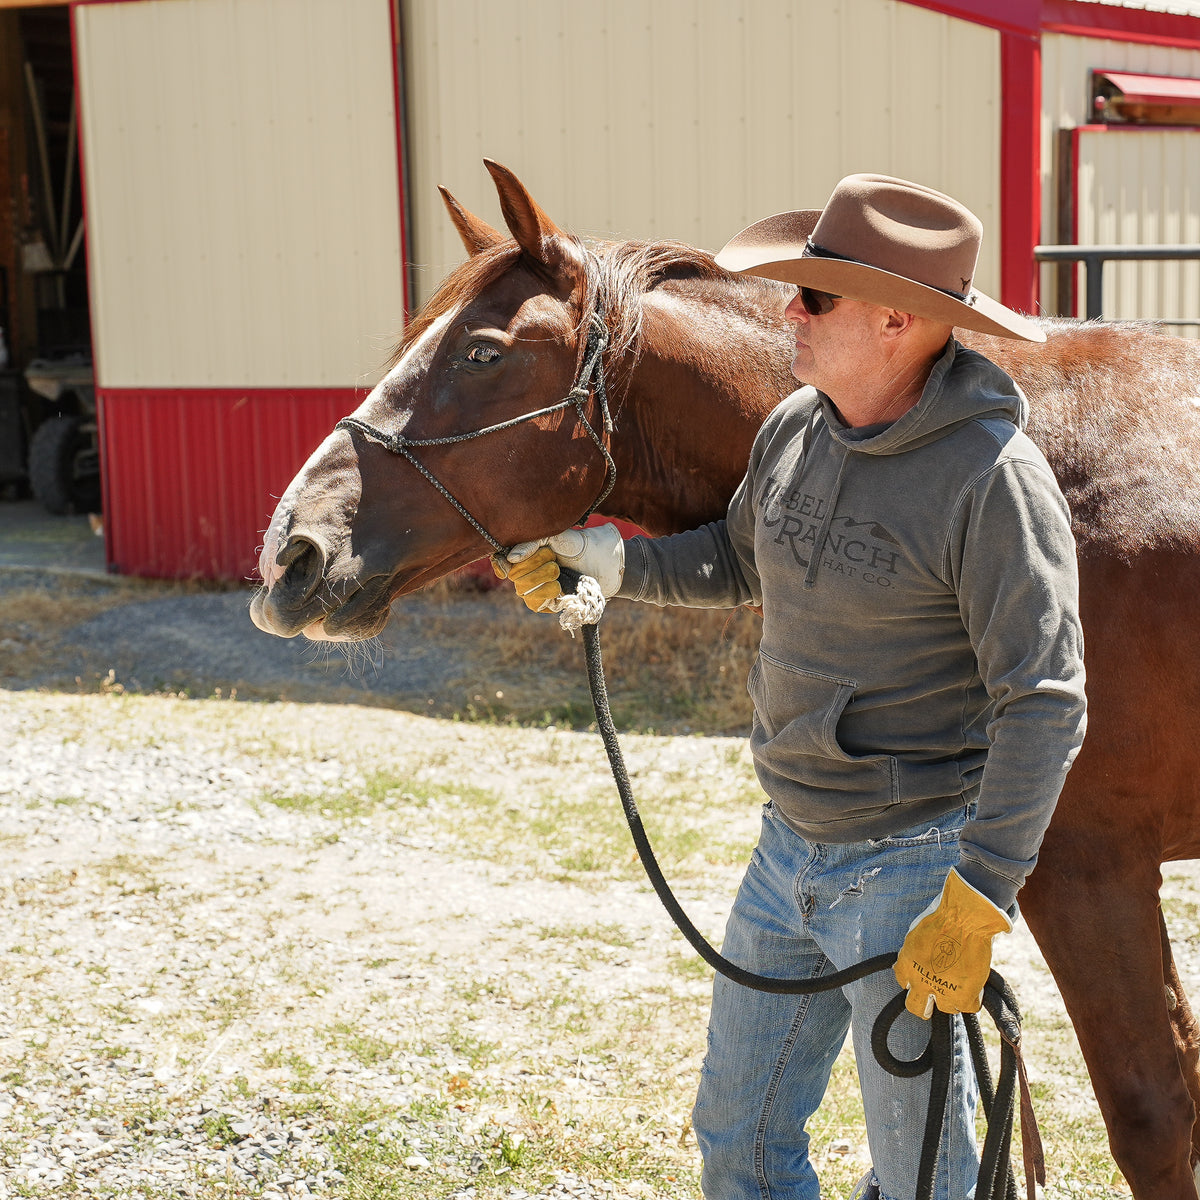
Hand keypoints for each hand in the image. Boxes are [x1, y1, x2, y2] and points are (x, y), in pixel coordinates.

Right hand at [495, 524, 624, 612]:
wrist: (599, 562)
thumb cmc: (576, 545)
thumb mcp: (553, 536)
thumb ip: (530, 543)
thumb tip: (512, 559)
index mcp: (523, 554)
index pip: (500, 561)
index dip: (500, 564)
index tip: (508, 564)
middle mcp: (524, 572)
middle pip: (513, 574)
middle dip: (534, 564)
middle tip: (552, 558)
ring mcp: (533, 590)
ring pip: (522, 589)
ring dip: (542, 577)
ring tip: (558, 571)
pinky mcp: (545, 604)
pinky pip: (534, 603)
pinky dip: (547, 592)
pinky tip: (558, 586)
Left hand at [893, 868, 1011, 1018]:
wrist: (963, 919)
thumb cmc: (941, 919)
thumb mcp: (915, 936)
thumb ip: (910, 955)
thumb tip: (903, 969)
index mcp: (906, 964)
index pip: (904, 982)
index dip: (916, 979)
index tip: (925, 974)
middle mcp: (920, 981)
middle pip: (916, 1007)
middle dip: (923, 1004)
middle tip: (934, 997)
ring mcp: (942, 991)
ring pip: (945, 1008)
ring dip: (952, 998)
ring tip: (960, 984)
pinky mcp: (963, 996)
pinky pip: (968, 1007)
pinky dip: (972, 998)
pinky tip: (973, 986)